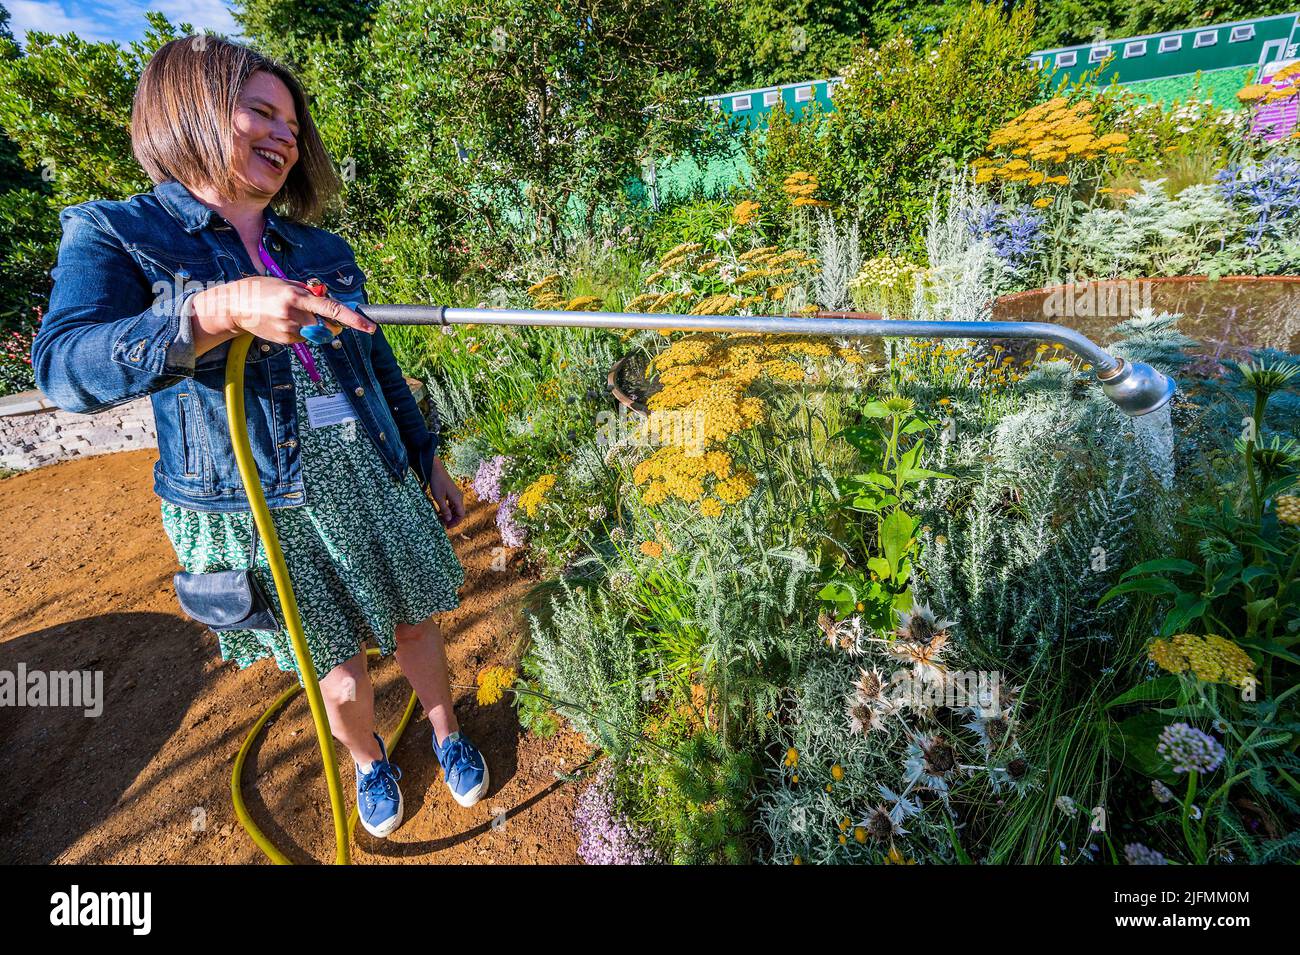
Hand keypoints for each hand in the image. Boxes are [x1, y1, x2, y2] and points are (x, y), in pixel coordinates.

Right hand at [191, 275, 375, 343]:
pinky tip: (284, 321)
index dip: (353, 319)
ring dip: (314, 324)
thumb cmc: (262, 289)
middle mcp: (295, 315)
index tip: (369, 327)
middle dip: (331, 321)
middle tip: (317, 311)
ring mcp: (290, 330)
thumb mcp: (287, 283)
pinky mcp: (286, 341)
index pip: (332, 309)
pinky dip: (302, 330)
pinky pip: (305, 338)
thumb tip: (331, 301)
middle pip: (328, 325)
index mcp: (297, 297)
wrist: (235, 306)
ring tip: (291, 313)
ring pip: (317, 332)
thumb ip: (310, 292)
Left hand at [427, 456, 464, 527]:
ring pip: (455, 509)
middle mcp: (459, 497)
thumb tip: (449, 520)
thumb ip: (445, 509)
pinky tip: (440, 511)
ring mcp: (456, 495)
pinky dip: (448, 509)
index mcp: (458, 499)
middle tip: (443, 524)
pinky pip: (452, 504)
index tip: (447, 527)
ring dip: (449, 515)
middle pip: (459, 512)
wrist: (435, 470)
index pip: (461, 515)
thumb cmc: (437, 483)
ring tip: (440, 519)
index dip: (455, 522)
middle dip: (452, 520)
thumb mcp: (439, 498)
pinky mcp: (452, 493)